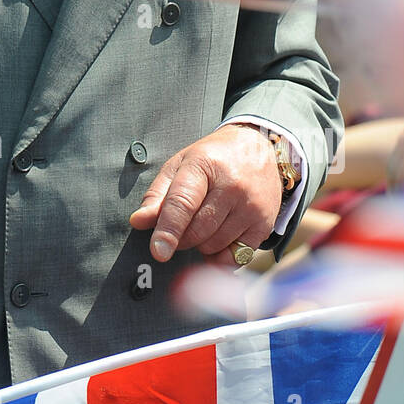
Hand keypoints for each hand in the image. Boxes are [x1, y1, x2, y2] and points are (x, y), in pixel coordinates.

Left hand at [129, 125, 281, 265]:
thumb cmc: (212, 159)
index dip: (168, 229)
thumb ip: (157, 195)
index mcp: (204, 165)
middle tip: (181, 226)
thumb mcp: (179, 166)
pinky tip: (218, 237)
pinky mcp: (264, 224)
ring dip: (200, 244)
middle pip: (197, 230)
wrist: (257, 147)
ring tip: (203, 223)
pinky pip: (235, 256)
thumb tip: (138, 222)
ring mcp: (252, 206)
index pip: (183, 203)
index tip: (158, 251)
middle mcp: (232, 186)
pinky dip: (220, 255)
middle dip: (181, 237)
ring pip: (214, 245)